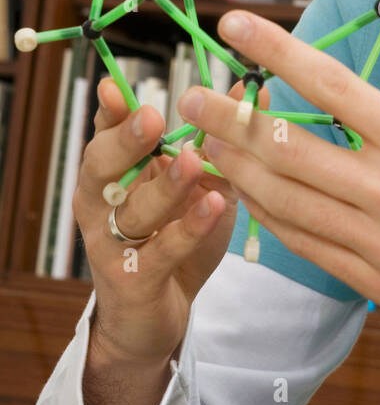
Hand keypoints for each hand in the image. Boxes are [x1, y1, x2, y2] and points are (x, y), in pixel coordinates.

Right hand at [72, 74, 269, 365]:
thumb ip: (219, 140)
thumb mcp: (201, 184)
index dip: (111, 111)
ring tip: (194, 161)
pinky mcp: (132, 281)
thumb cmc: (174, 240)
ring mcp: (112, 244)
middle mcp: (102, 203)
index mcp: (112, 173)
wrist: (155, 317)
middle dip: (126, 141)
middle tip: (152, 118)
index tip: (115, 87)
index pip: (106, 133)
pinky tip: (213, 206)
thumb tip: (252, 88)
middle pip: (101, 166)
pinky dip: (187, 229)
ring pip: (132, 210)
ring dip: (165, 186)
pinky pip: (160, 251)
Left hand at [177, 0, 379, 366]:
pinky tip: (246, 192)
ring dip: (236, 168)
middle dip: (228, 117)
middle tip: (189, 95)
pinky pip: (305, 246)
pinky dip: (267, 216)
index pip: (333, 87)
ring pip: (286, 201)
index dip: (276, 52)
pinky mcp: (377, 284)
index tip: (235, 27)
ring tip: (203, 142)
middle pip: (288, 148)